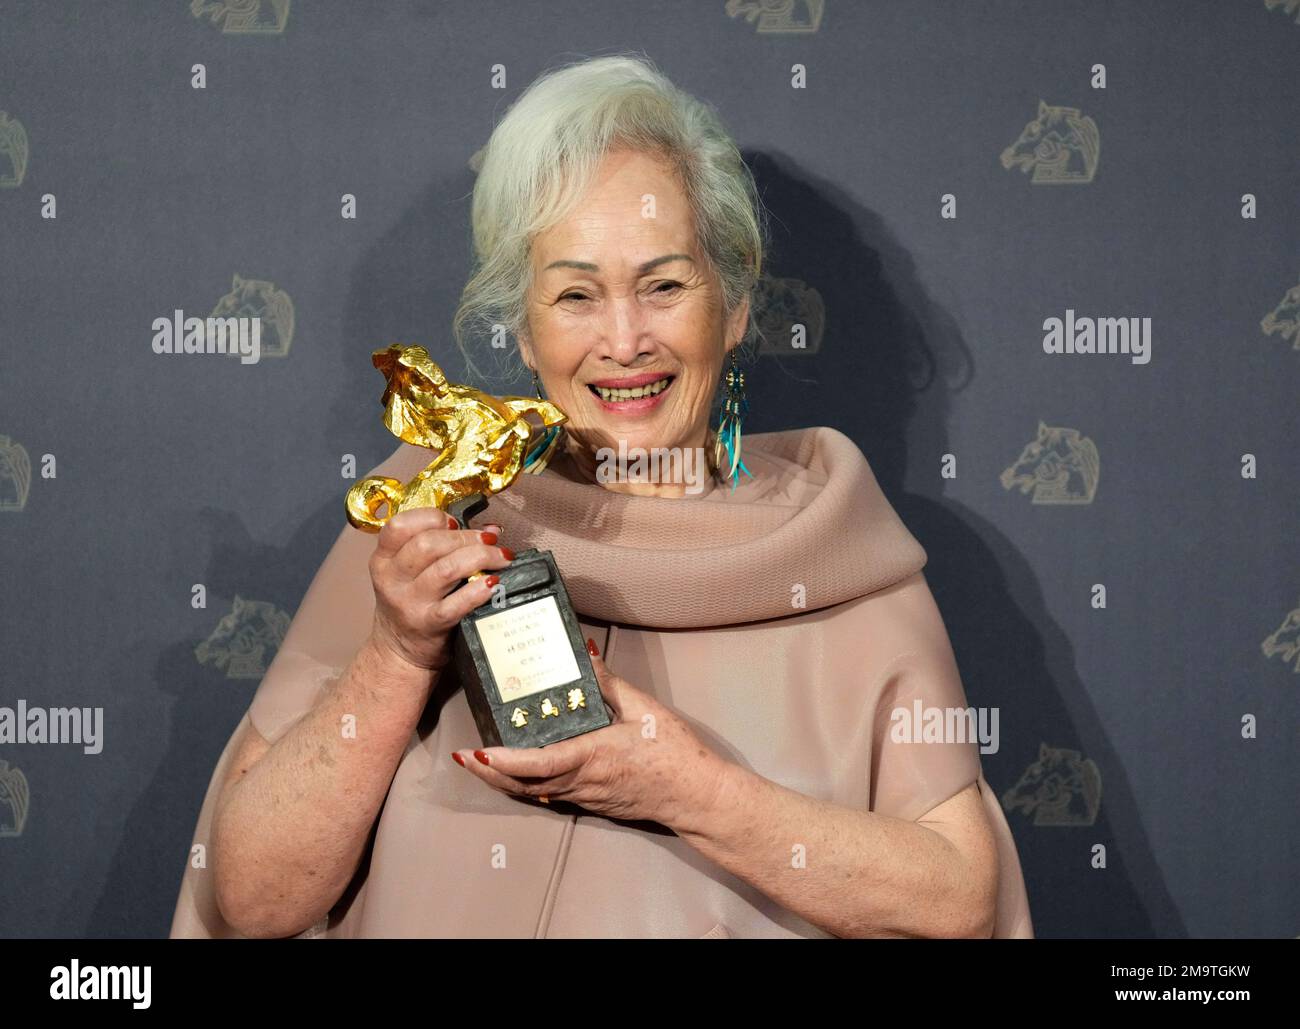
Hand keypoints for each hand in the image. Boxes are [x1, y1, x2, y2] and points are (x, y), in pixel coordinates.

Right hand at [366, 507, 513, 671]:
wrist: (398, 651)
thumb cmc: (410, 603)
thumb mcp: (410, 572)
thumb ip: (442, 546)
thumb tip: (490, 529)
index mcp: (383, 559)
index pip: (400, 526)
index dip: (433, 517)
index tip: (456, 522)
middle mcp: (392, 579)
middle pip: (429, 544)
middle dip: (467, 537)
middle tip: (490, 540)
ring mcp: (409, 603)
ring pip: (447, 569)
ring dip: (480, 557)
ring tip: (500, 557)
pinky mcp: (429, 624)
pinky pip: (457, 603)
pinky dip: (479, 590)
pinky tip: (492, 583)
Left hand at [452, 639, 729, 828]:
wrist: (697, 796)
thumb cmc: (676, 755)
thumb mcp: (646, 709)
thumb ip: (611, 683)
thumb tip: (584, 656)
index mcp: (594, 756)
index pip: (539, 763)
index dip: (505, 760)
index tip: (480, 751)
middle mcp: (583, 781)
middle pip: (523, 784)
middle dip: (488, 772)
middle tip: (463, 755)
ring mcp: (584, 796)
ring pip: (532, 793)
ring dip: (501, 780)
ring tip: (478, 762)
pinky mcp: (590, 802)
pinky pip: (548, 795)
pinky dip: (524, 785)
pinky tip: (515, 772)